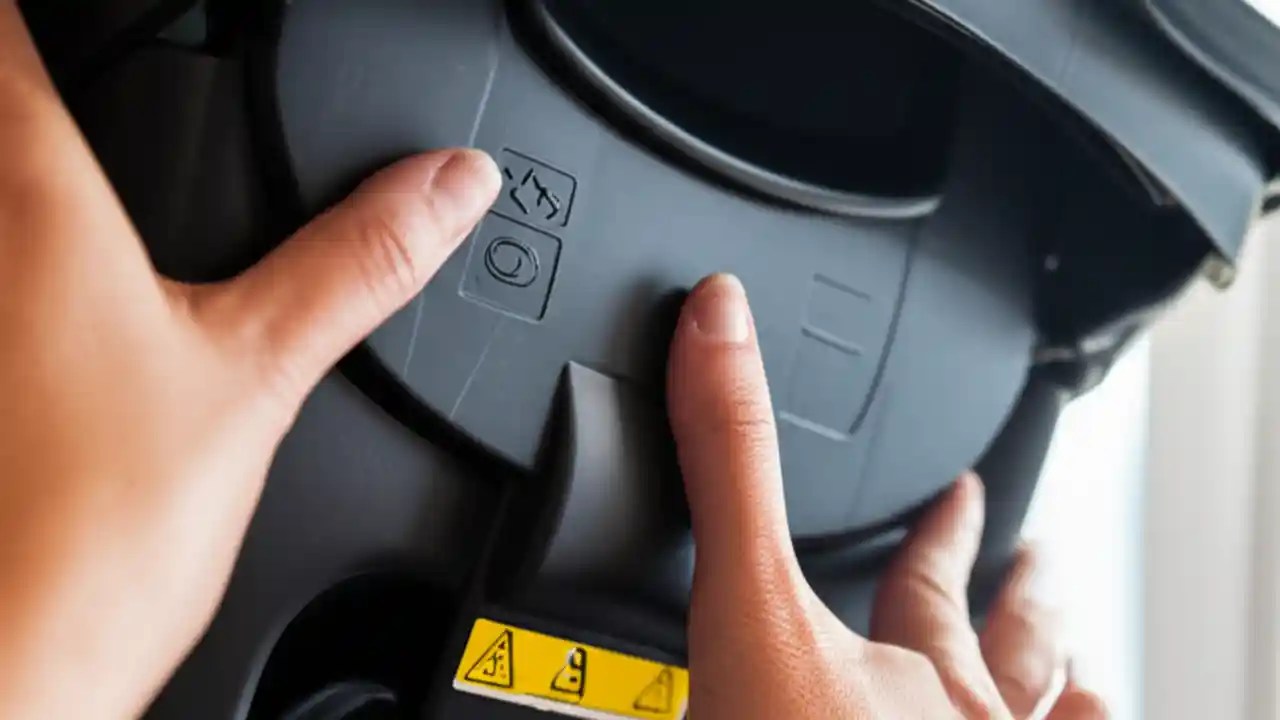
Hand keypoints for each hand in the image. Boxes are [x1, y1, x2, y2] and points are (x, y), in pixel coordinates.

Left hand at [0, 7, 498, 717]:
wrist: (19, 661)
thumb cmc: (96, 531)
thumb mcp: (261, 373)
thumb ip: (358, 264)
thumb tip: (451, 188)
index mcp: (35, 206)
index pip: (12, 36)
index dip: (52, 11)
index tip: (113, 17)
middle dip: (42, 88)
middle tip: (117, 106)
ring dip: (30, 172)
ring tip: (109, 210)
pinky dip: (29, 260)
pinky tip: (70, 303)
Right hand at [667, 274, 1109, 718]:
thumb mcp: (749, 608)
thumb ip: (731, 466)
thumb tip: (717, 322)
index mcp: (914, 665)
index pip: (937, 576)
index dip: (948, 528)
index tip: (966, 492)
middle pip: (1011, 644)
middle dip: (1020, 596)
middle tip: (1039, 558)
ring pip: (1043, 718)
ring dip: (1056, 682)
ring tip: (1081, 662)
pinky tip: (1067, 718)